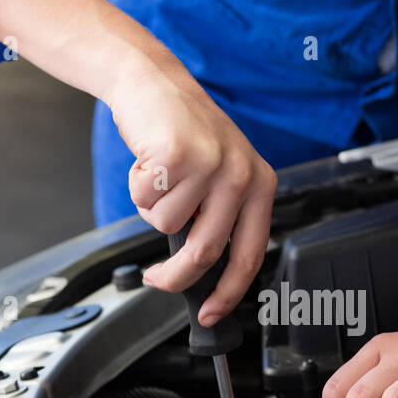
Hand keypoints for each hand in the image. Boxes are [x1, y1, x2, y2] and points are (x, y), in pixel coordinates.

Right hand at [109, 66, 277, 324]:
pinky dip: (136, 188)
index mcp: (260, 184)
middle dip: (174, 276)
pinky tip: (147, 161)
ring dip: (152, 211)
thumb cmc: (184, 132)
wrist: (153, 83)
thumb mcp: (221, 173)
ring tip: (160, 179)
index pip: (250, 254)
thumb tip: (207, 278)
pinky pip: (145, 202)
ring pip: (167, 227)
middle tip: (156, 279)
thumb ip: (223, 218)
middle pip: (205, 252)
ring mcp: (209, 164)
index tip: (210, 314)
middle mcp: (240, 175)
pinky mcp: (175, 155)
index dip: (229, 292)